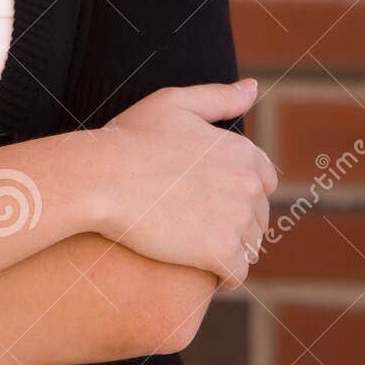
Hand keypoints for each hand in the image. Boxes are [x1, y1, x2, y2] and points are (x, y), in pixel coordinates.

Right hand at [89, 80, 277, 289]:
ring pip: (249, 247)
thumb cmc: (129, 138)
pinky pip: (236, 274)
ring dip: (229, 250)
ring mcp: (237, 220)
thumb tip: (254, 88)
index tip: (209, 199)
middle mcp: (249, 184)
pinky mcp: (222, 252)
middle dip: (234, 223)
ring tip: (194, 248)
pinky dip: (223, 276)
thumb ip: (219, 97)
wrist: (100, 178)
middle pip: (257, 216)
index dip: (238, 191)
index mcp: (243, 150)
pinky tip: (199, 271)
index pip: (264, 180)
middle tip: (195, 226)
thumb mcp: (174, 103)